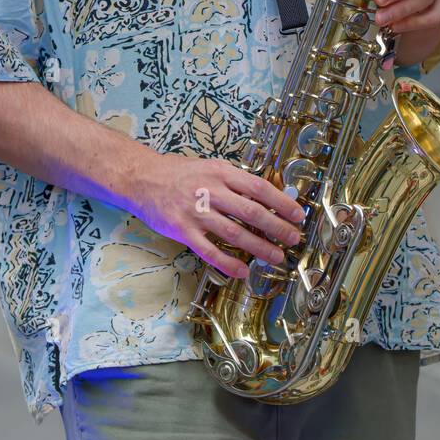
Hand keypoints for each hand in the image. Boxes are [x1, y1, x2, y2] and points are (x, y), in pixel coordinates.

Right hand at [125, 152, 305, 280]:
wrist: (142, 179)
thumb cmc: (179, 173)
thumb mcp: (211, 167)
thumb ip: (235, 181)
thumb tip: (266, 197)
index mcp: (221, 172)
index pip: (259, 188)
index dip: (282, 203)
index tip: (298, 215)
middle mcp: (211, 191)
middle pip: (252, 212)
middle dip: (277, 228)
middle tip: (293, 239)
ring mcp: (196, 212)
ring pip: (235, 234)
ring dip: (259, 248)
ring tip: (275, 257)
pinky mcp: (182, 231)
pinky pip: (209, 251)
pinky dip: (228, 264)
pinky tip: (242, 272)